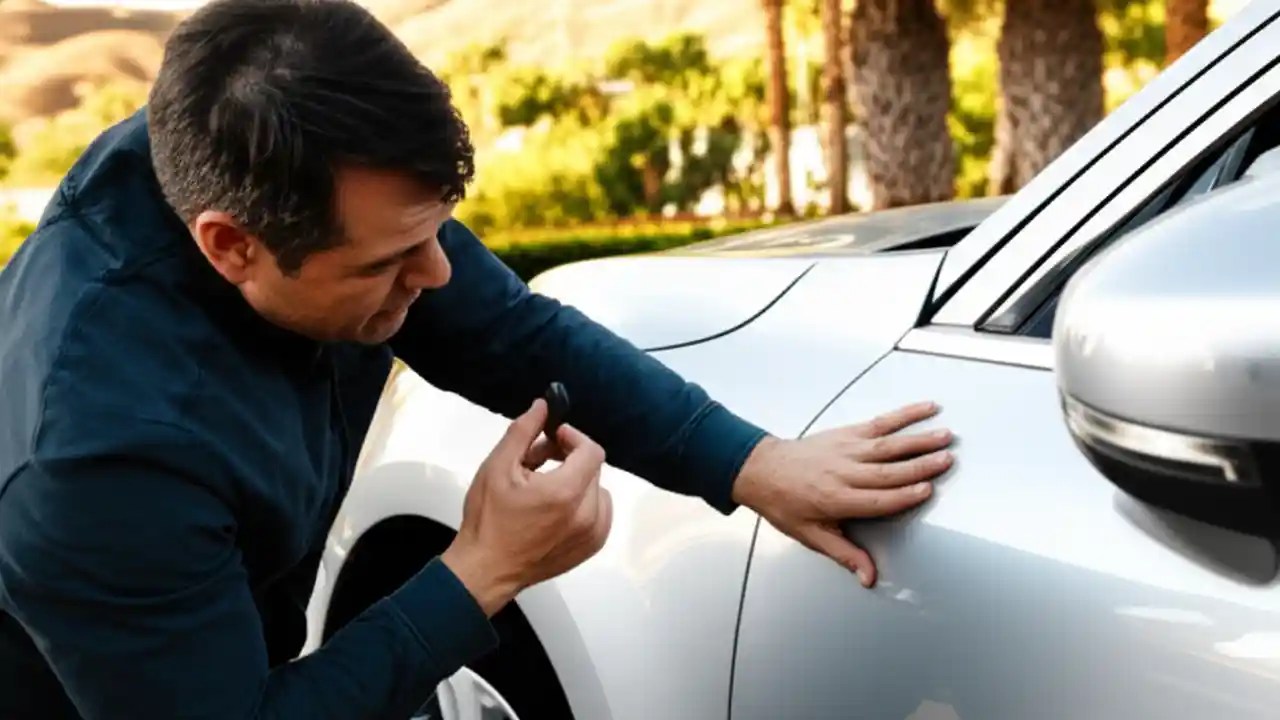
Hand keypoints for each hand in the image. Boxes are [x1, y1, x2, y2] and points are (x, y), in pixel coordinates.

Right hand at [442, 399, 611, 615]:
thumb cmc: (488, 520)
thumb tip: (543, 405)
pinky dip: (583, 504)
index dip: (572, 437)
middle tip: (535, 462)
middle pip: (591, 468)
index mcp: (565, 493)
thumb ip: (524, 431)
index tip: (552, 436)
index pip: (590, 450)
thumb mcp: (498, 466)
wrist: (486, 569)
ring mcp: (592, 534)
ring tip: (542, 489)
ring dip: (574, 481)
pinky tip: (555, 509)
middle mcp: (587, 514)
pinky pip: (599, 512)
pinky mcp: (591, 547)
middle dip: (566, 457)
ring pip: (596, 490)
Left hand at [730, 401, 953, 587]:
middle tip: (947, 460)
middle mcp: (844, 472)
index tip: (927, 490)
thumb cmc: (785, 503)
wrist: (760, 469)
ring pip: (888, 444)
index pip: (878, 499)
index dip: (904, 495)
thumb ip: (844, 555)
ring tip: (945, 436)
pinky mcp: (848, 433)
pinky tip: (925, 409)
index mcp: (837, 499)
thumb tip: (868, 577)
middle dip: (920, 465)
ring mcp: (847, 449)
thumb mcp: (811, 536)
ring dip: (918, 440)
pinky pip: (881, 422)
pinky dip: (904, 415)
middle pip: (889, 470)